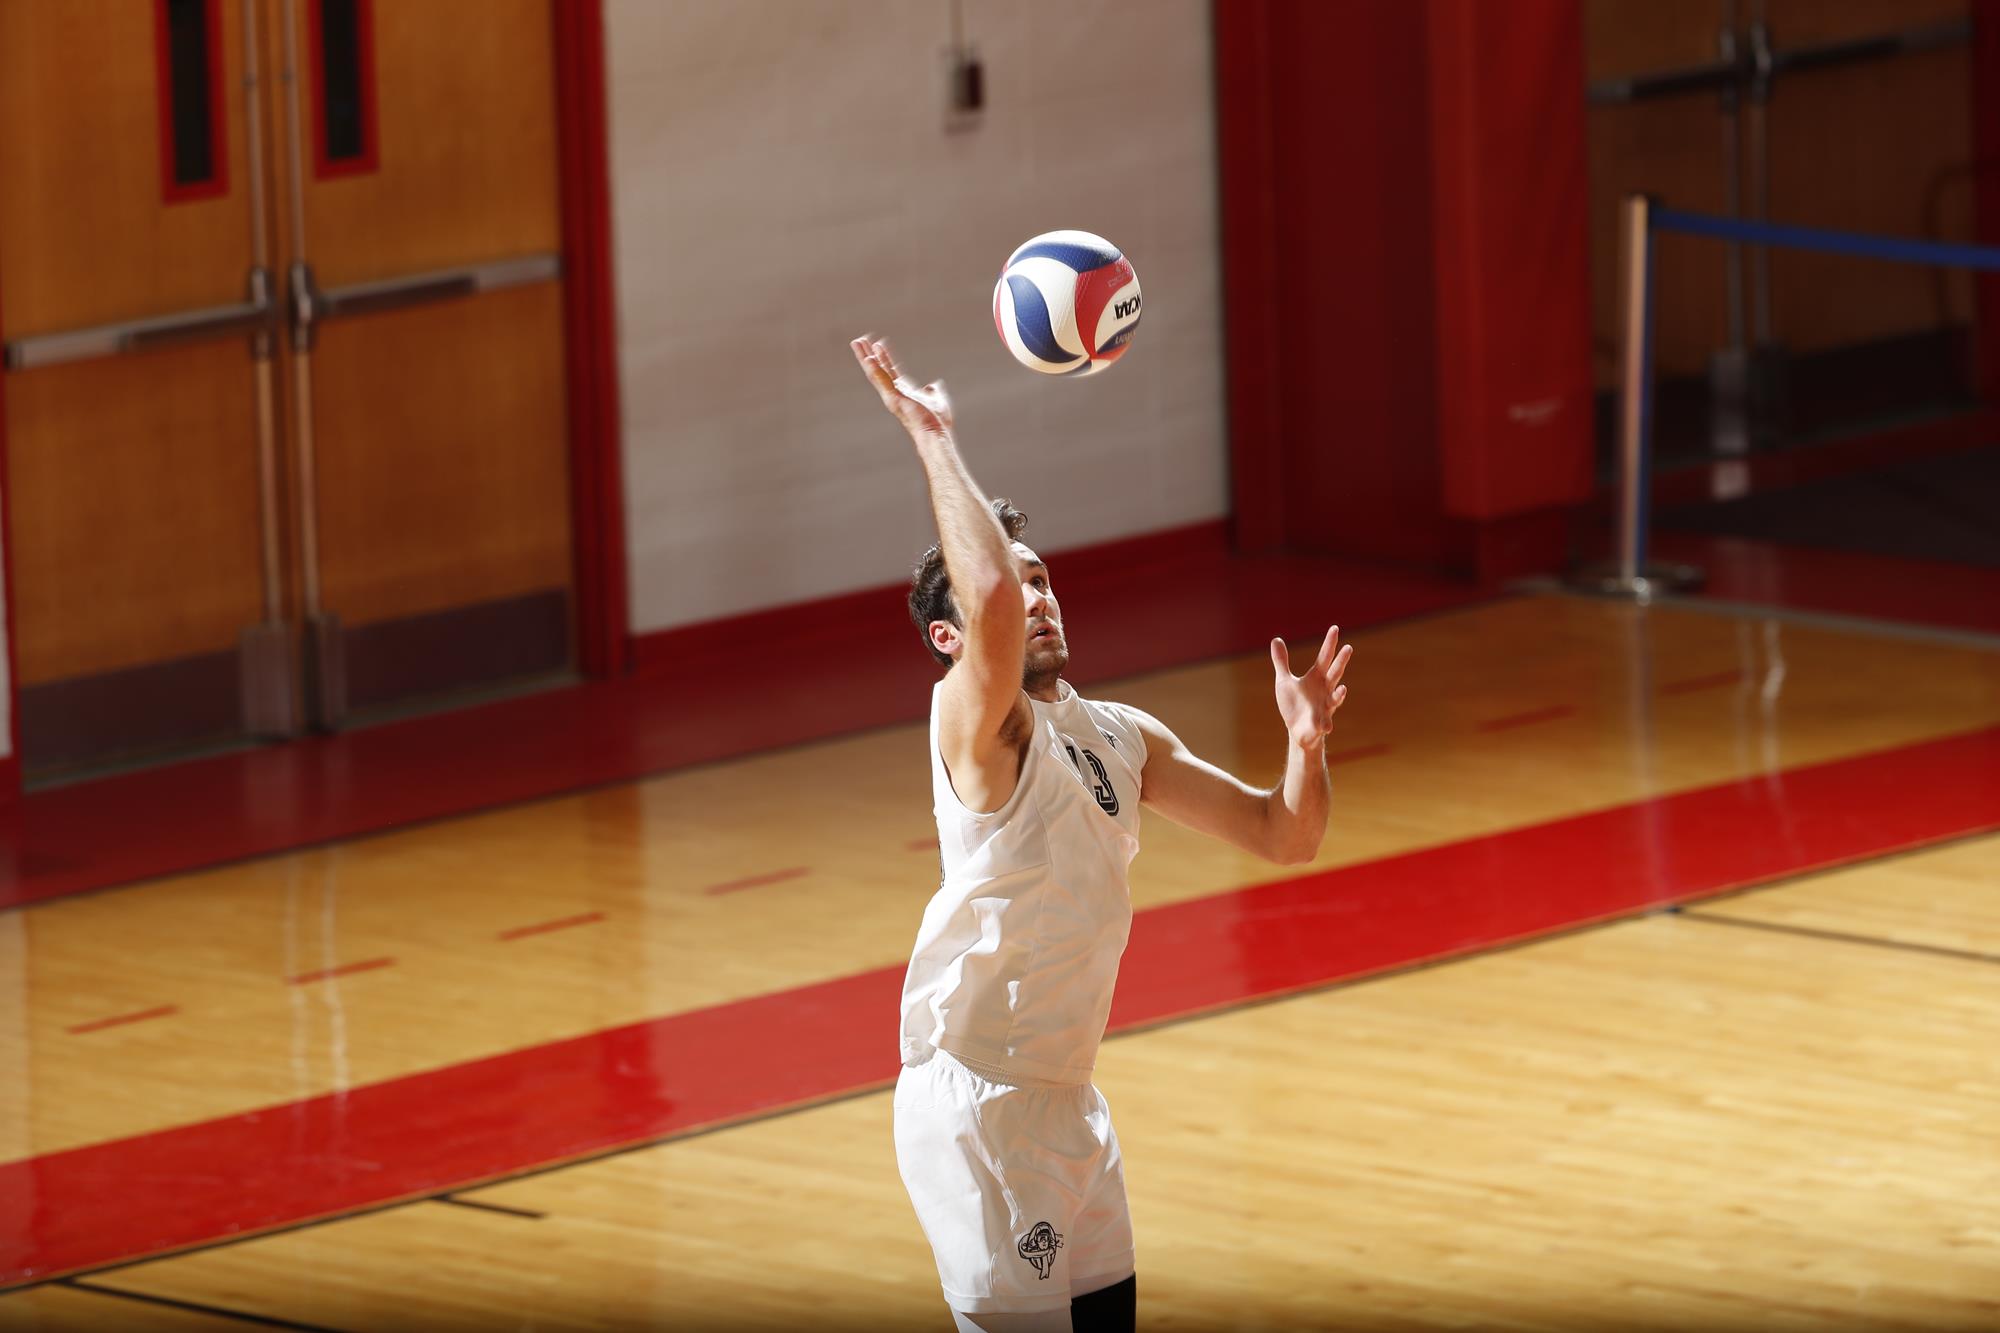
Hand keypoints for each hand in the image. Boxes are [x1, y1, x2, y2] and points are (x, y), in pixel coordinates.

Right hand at [852, 335, 952, 443]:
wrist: (936, 434)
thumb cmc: (936, 421)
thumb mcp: (936, 399)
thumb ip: (933, 390)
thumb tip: (933, 385)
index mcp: (902, 391)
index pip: (890, 370)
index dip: (883, 357)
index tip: (877, 343)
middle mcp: (893, 393)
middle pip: (877, 370)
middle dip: (867, 355)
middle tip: (857, 341)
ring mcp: (891, 396)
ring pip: (875, 373)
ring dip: (865, 358)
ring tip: (857, 343)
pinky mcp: (893, 399)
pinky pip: (882, 381)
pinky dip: (875, 369)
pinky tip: (869, 358)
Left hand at [1270, 626, 1351, 751]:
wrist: (1297, 728)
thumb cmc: (1294, 703)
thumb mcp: (1284, 681)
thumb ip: (1281, 661)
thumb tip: (1276, 639)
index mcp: (1317, 677)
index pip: (1324, 657)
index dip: (1329, 643)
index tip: (1335, 628)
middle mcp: (1325, 689)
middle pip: (1335, 673)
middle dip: (1341, 662)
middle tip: (1348, 648)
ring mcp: (1325, 706)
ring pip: (1335, 698)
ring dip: (1339, 695)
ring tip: (1343, 689)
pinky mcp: (1321, 723)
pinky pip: (1325, 723)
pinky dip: (1325, 724)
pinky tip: (1326, 727)